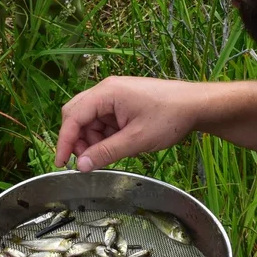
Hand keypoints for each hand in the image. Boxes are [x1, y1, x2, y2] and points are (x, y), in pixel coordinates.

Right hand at [56, 76, 208, 170]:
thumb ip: (106, 153)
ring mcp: (115, 96)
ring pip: (90, 120)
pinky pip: (104, 120)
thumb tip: (82, 166)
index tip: (61, 163)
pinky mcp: (123, 103)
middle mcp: (107, 90)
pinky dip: (105, 136)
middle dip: (78, 140)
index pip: (73, 116)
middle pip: (77, 115)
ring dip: (93, 140)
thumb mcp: (136, 140)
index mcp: (107, 93)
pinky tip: (118, 146)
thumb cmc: (170, 117)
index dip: (64, 141)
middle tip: (85, 162)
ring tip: (109, 155)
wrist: (196, 105)